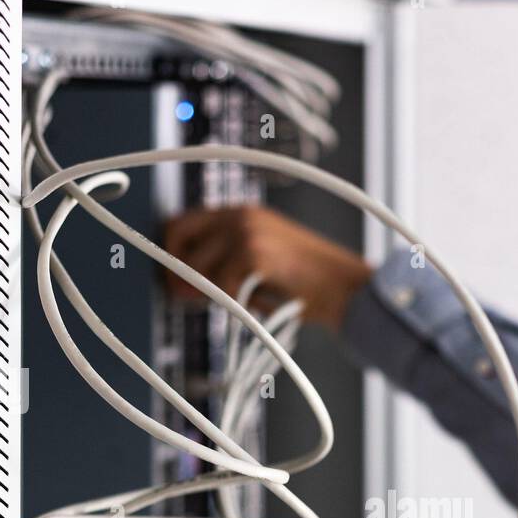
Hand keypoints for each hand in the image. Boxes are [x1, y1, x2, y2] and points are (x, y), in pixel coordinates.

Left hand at [163, 205, 371, 332]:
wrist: (345, 290)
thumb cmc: (307, 284)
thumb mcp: (261, 262)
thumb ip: (226, 261)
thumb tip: (184, 281)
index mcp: (241, 213)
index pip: (181, 222)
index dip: (172, 253)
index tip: (177, 280)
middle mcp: (240, 215)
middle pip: (178, 239)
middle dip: (179, 273)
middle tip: (188, 297)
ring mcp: (246, 231)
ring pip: (197, 267)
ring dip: (210, 292)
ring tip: (239, 302)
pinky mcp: (254, 253)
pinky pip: (221, 285)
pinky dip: (235, 302)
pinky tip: (257, 304)